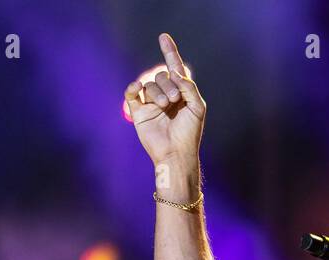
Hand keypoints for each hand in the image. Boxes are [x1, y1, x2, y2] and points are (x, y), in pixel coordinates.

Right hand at [124, 33, 205, 167]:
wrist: (176, 154)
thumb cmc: (190, 133)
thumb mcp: (197, 108)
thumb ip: (189, 87)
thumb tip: (175, 72)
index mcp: (180, 93)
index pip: (174, 68)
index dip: (169, 52)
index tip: (164, 36)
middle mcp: (165, 95)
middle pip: (161, 75)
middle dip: (168, 84)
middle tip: (174, 100)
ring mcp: (151, 103)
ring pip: (148, 84)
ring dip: (157, 92)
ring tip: (165, 106)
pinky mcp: (138, 111)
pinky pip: (131, 93)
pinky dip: (133, 88)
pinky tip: (137, 88)